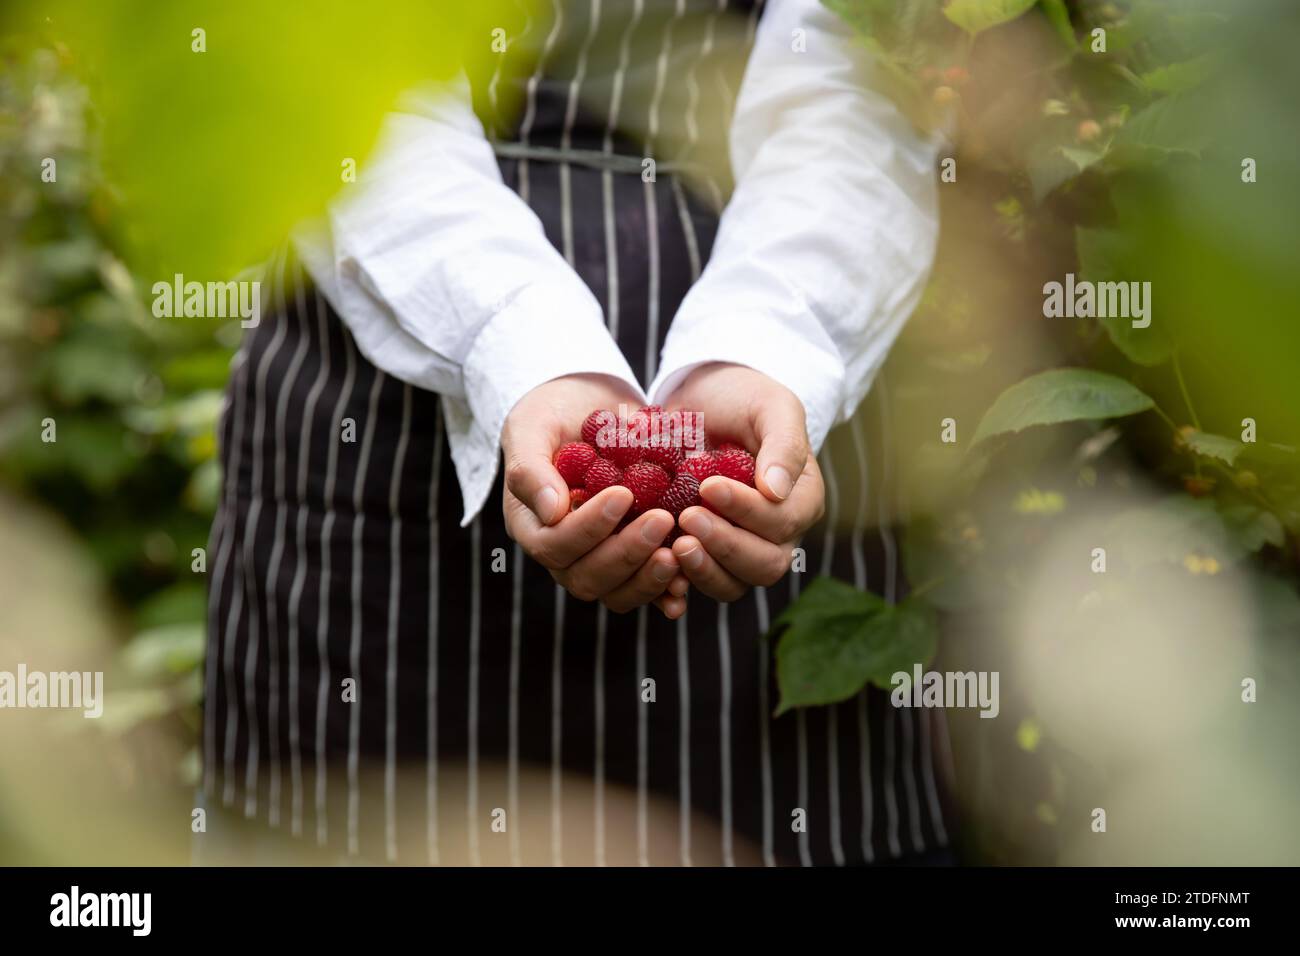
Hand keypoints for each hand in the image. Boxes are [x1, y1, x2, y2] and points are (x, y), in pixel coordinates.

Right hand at [501, 374, 689, 617]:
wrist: (589, 406)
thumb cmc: (552, 413)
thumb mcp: (531, 426)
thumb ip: (531, 468)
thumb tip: (551, 512)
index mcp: (533, 526)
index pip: (555, 544)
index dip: (589, 527)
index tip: (623, 493)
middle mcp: (563, 553)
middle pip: (587, 578)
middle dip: (625, 553)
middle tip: (661, 519)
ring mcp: (598, 560)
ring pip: (617, 592)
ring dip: (648, 579)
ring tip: (679, 551)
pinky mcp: (631, 559)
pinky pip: (645, 587)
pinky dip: (666, 589)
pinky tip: (687, 579)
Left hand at [663, 363, 824, 601]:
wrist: (704, 401)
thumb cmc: (745, 399)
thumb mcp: (771, 406)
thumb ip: (783, 445)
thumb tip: (776, 492)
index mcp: (801, 500)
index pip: (782, 521)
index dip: (746, 510)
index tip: (708, 486)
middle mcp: (777, 534)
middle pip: (764, 565)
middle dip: (725, 545)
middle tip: (687, 519)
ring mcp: (741, 549)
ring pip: (733, 584)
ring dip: (704, 570)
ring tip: (673, 546)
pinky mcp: (706, 554)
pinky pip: (698, 582)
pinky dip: (680, 580)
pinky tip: (658, 563)